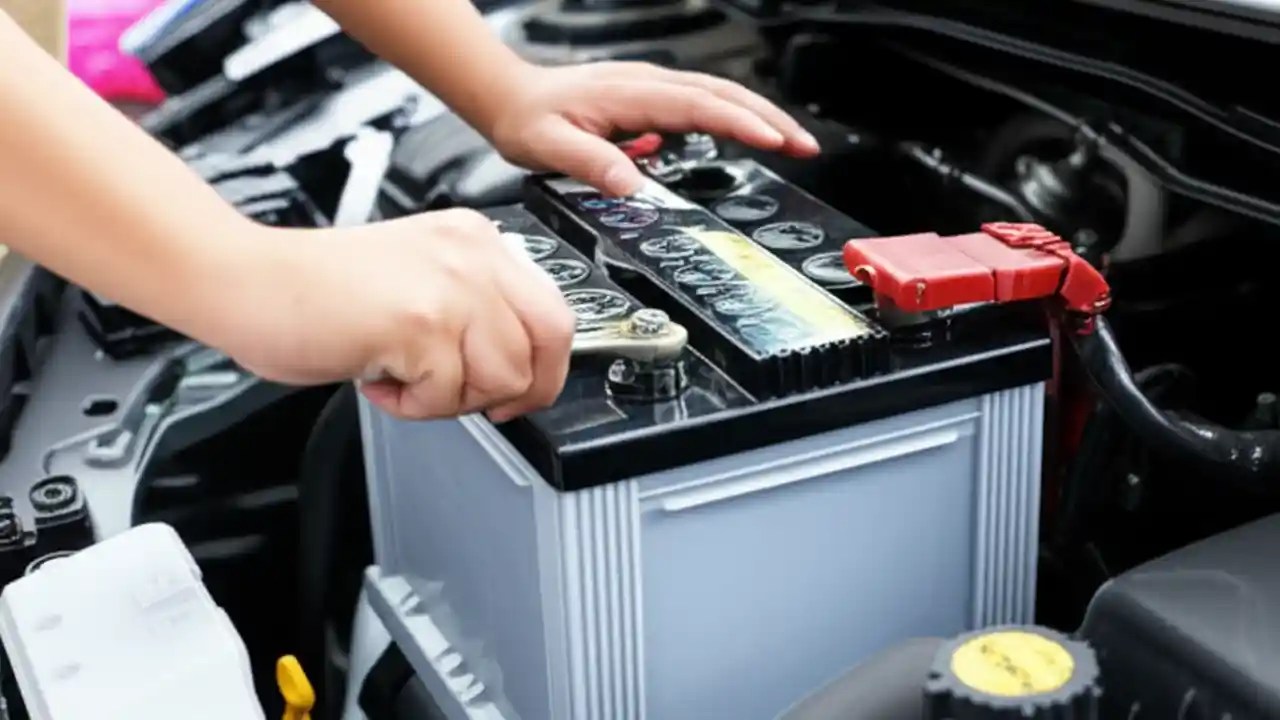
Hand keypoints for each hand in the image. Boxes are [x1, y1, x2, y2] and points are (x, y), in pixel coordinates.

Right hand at [221, 209, 575, 420]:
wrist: (245, 280)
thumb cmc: (314, 289)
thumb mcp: (418, 277)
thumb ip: (472, 305)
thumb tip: (519, 364)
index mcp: (476, 239)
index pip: (554, 310)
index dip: (542, 365)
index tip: (516, 388)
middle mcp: (472, 255)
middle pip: (550, 342)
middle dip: (518, 390)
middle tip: (470, 399)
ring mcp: (451, 288)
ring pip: (504, 377)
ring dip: (454, 399)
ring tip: (404, 378)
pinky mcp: (421, 325)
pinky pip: (450, 395)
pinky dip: (413, 405)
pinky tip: (378, 378)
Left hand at [482, 61, 820, 195]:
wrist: (510, 97)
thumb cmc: (529, 120)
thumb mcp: (549, 148)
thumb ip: (591, 164)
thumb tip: (632, 186)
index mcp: (631, 95)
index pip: (699, 106)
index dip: (739, 123)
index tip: (771, 140)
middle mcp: (648, 85)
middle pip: (724, 94)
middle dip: (770, 118)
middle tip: (805, 145)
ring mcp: (653, 88)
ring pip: (719, 95)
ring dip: (759, 115)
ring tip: (792, 141)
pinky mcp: (652, 98)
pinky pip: (704, 103)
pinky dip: (735, 116)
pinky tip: (749, 134)